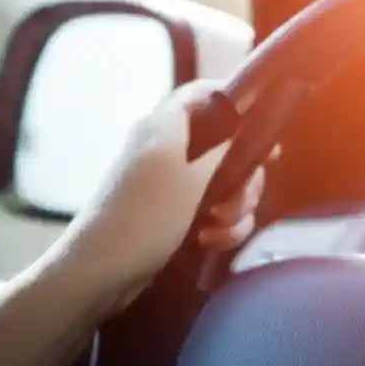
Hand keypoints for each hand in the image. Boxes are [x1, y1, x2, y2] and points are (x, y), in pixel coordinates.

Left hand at [44, 79, 261, 313]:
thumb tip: (244, 116)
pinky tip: (212, 242)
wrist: (99, 272)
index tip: (265, 130)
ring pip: (224, 181)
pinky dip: (219, 225)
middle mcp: (167, 147)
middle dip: (244, 176)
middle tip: (241, 200)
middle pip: (225, 143)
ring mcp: (168, 182)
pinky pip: (209, 209)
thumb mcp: (192, 177)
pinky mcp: (170, 212)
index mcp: (165, 126)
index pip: (205, 93)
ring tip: (221, 229)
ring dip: (234, 207)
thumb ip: (223, 144)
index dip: (237, 101)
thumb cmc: (145, 216)